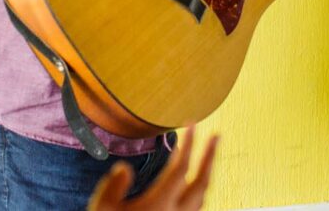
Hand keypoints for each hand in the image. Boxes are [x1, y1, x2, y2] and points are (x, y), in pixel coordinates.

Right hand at [89, 128, 217, 210]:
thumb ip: (112, 188)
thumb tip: (123, 168)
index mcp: (159, 206)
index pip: (181, 168)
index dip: (189, 144)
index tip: (192, 125)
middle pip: (202, 182)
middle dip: (210, 156)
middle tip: (216, 136)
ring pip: (203, 198)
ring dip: (207, 175)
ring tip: (208, 159)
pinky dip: (200, 194)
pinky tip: (195, 190)